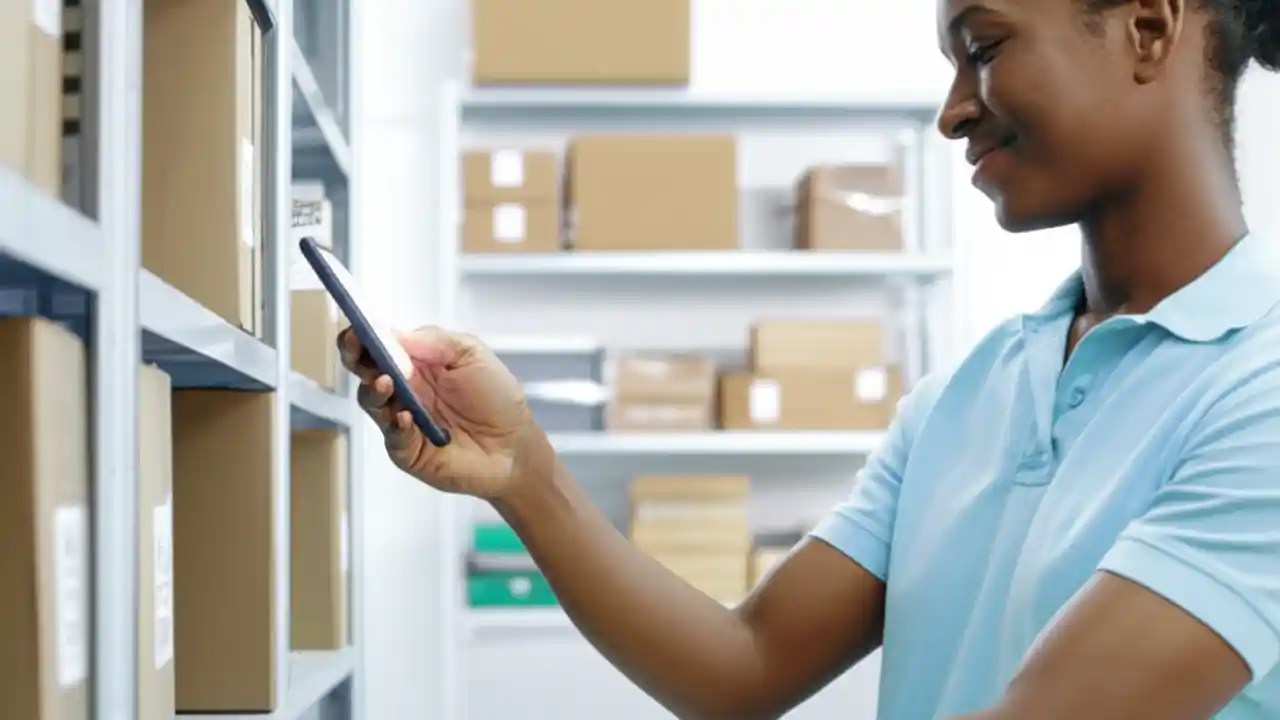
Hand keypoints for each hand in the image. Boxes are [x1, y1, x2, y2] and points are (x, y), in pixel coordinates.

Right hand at [338, 326, 538, 499]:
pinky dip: (395, 425)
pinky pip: (393, 436)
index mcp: (415, 362)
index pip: (379, 344)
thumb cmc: (495, 398)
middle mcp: (403, 389)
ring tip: (386, 381)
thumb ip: (436, 341)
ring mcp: (401, 419)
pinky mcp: (407, 450)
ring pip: (372, 402)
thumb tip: (397, 335)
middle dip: (355, 356)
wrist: (514, 445)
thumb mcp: (472, 355)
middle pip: (365, 370)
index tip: (358, 327)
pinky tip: (405, 416)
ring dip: (374, 389)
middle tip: (357, 348)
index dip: (363, 335)